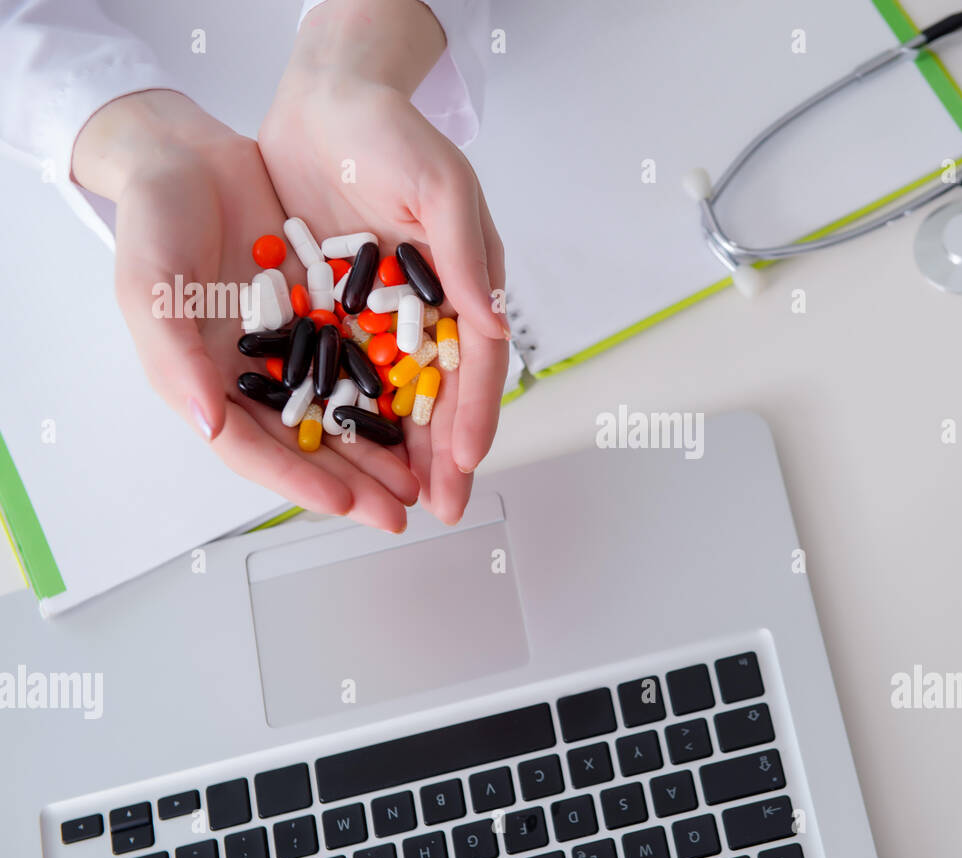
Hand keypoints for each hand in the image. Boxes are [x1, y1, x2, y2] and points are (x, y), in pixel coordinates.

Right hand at [73, 90, 418, 530]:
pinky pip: (364, 360)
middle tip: (399, 513)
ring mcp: (294, 347)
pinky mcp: (326, 315)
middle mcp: (255, 376)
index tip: (343, 502)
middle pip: (308, 443)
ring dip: (379, 448)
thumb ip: (174, 357)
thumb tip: (208, 426)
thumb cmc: (155, 221)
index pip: (253, 449)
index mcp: (208, 382)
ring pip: (343, 410)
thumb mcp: (152, 285)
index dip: (298, 480)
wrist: (187, 158)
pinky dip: (391, 388)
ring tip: (420, 479)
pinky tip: (425, 409)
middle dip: (354, 483)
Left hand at [259, 0, 510, 524]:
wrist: (322, 102)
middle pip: (436, 397)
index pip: (477, 366)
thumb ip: (466, 256)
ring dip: (392, 450)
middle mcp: (424, 313)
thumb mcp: (439, 187)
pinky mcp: (328, 313)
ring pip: (387, 398)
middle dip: (440, 456)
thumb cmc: (391, 134)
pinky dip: (337, 414)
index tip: (468, 461)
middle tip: (441, 507)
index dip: (476, 416)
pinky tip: (333, 452)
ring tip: (391, 499)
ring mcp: (375, 319)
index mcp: (463, 290)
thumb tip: (494, 328)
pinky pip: (333, 373)